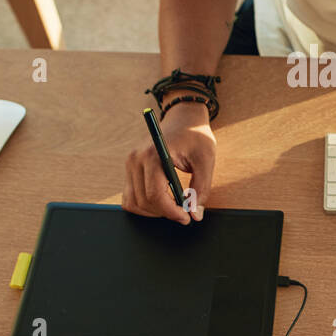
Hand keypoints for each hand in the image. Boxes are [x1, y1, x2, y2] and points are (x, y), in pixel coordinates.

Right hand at [122, 101, 215, 224]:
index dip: (171, 212)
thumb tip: (195, 214)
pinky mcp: (130, 168)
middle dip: (164, 213)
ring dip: (153, 211)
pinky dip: (143, 205)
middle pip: (143, 201)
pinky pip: (130, 196)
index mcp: (154, 155)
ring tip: (173, 206)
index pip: (155, 195)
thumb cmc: (195, 135)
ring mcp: (130, 163)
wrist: (184, 118)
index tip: (186, 218)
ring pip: (132, 202)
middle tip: (184, 212)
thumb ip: (201, 189)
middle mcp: (136, 159)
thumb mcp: (206, 160)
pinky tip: (162, 201)